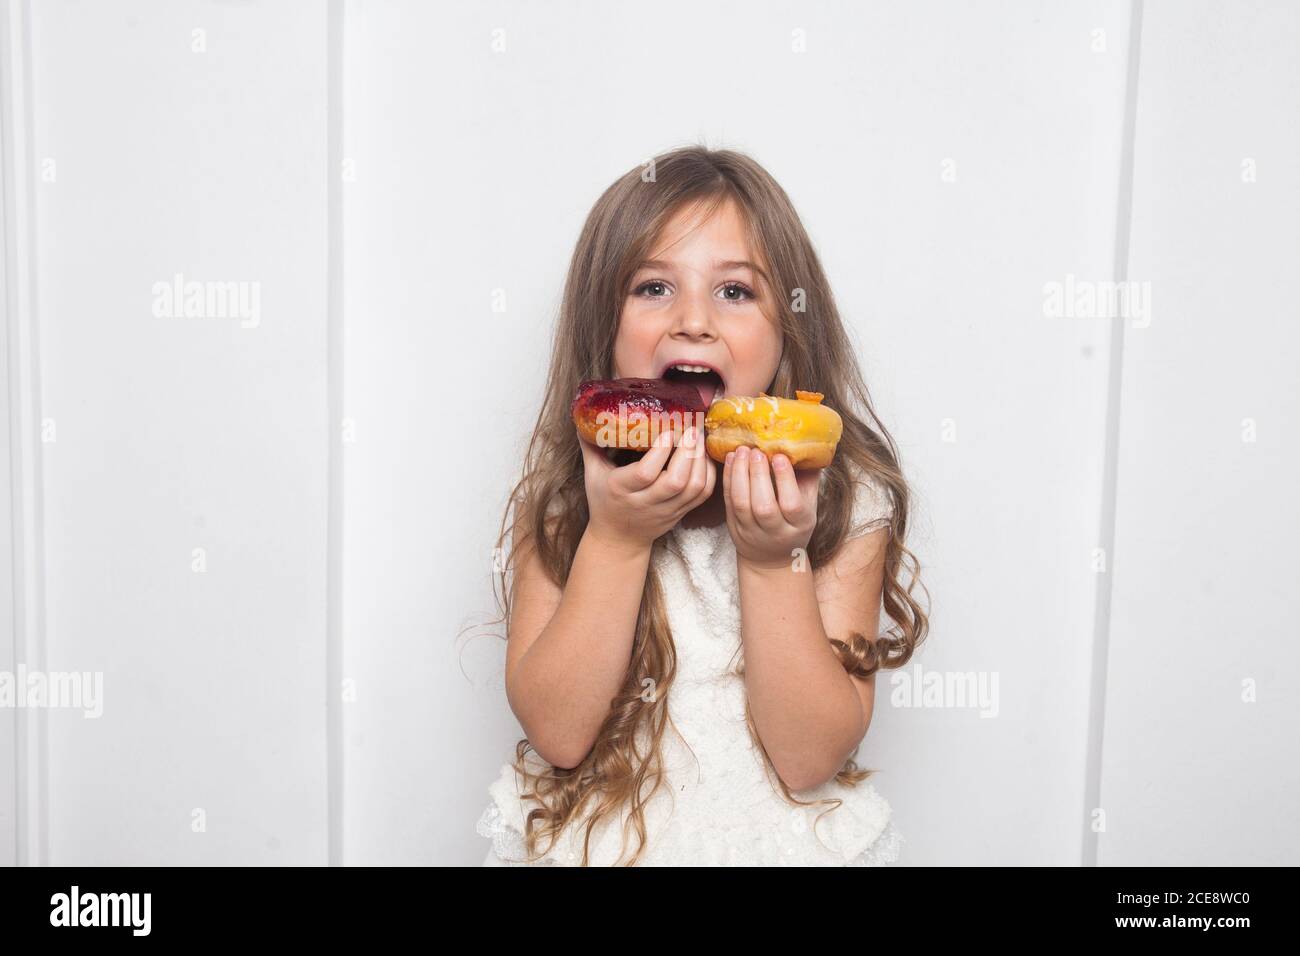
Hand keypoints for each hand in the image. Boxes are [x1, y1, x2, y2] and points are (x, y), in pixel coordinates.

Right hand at [579, 425, 715, 551]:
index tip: (668, 429)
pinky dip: (708, 473)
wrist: (618, 540)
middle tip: (691, 426)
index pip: (646, 473)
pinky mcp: (681, 514)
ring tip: (699, 437)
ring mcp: (666, 510)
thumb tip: (583, 412)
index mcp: (621, 490)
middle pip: (675, 481)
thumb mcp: (592, 474)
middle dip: (687, 451)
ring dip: (700, 460)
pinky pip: (702, 495)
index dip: (661, 451)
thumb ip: (590, 444)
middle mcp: (646, 502)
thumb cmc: (604, 501)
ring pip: (693, 488)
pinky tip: (704, 455)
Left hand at [722, 445, 819, 569]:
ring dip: (739, 474)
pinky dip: (728, 479)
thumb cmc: (793, 524)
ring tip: (743, 451)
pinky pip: (728, 501)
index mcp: (799, 525)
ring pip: (741, 503)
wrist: (770, 558)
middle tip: (757, 451)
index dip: (785, 480)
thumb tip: (809, 446)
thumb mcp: (809, 506)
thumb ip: (808, 480)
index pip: (791, 504)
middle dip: (758, 475)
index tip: (779, 456)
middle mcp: (775, 531)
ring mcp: (751, 531)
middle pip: (763, 505)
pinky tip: (731, 459)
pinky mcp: (733, 527)